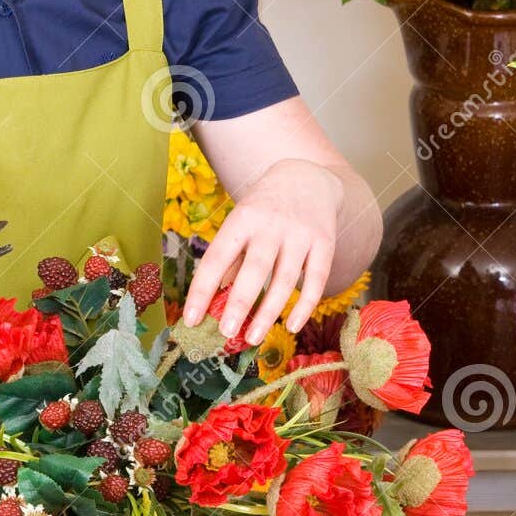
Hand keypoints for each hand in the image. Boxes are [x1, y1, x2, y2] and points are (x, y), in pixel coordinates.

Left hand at [182, 159, 342, 342]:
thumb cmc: (263, 208)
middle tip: (226, 333)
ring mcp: (300, 234)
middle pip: (255, 269)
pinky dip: (305, 305)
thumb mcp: (240, 222)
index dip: (202, 289)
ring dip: (269, 312)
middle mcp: (271, 225)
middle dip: (239, 303)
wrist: (307, 177)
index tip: (191, 319)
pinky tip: (291, 326)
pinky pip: (316, 280)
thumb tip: (215, 299)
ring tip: (253, 338)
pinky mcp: (324, 243)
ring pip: (285, 279)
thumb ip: (231, 258)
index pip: (217, 258)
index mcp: (242, 219)